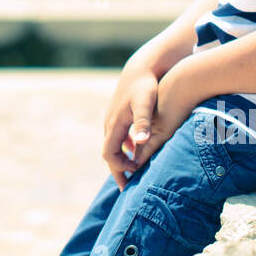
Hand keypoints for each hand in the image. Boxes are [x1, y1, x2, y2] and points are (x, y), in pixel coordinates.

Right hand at [101, 63, 159, 191]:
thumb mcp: (146, 104)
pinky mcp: (119, 114)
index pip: (109, 155)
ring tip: (133, 173)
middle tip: (128, 188)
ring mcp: (113, 119)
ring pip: (113, 145)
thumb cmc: (145, 86)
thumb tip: (140, 143)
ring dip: (121, 160)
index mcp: (114, 125)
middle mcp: (110, 123)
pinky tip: (136, 151)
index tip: (135, 176)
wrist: (141, 67)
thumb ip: (143, 123)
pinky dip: (124, 148)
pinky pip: (118, 137)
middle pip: (109, 154)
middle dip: (118, 171)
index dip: (120, 169)